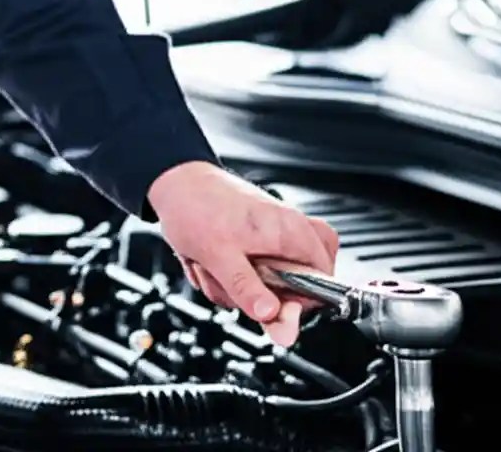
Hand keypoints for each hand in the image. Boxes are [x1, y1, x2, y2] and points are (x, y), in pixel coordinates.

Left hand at [147, 161, 339, 347]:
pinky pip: (252, 273)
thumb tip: (273, 316)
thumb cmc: (197, 209)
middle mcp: (289, 230)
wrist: (176, 184)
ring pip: (268, 283)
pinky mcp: (256, 240)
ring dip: (237, 287)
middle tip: (233, 284)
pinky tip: (213, 265)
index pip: (323, 278)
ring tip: (215, 269)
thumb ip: (248, 289)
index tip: (272, 307)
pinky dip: (230, 276)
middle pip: (294, 285)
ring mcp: (273, 235)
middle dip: (259, 295)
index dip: (299, 301)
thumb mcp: (219, 256)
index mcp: (291, 231)